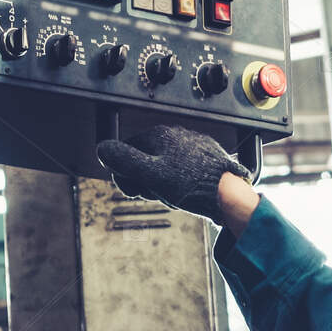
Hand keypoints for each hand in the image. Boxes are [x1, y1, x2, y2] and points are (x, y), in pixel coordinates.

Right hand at [95, 125, 251, 221]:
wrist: (229, 195)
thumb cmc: (194, 185)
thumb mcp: (151, 175)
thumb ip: (124, 161)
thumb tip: (102, 148)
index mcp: (159, 135)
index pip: (126, 150)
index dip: (125, 173)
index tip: (133, 190)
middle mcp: (175, 135)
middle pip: (145, 158)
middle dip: (144, 179)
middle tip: (154, 194)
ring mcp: (191, 145)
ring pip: (163, 166)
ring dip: (161, 183)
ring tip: (172, 195)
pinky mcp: (205, 158)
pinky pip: (181, 169)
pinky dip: (179, 182)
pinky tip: (185, 193)